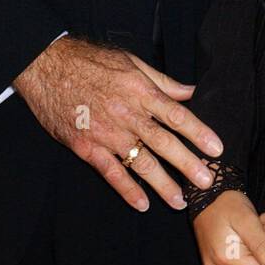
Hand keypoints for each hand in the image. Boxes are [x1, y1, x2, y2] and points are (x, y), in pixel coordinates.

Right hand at [13, 36, 222, 210]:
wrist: (47, 67)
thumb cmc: (90, 61)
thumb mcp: (130, 62)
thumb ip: (162, 82)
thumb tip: (191, 92)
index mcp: (139, 90)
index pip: (176, 115)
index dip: (198, 132)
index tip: (217, 148)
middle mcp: (126, 114)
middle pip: (163, 142)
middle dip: (187, 164)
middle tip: (206, 182)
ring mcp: (106, 132)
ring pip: (139, 162)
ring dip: (161, 184)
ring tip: (179, 201)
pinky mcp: (86, 146)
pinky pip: (110, 172)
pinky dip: (126, 189)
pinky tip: (142, 203)